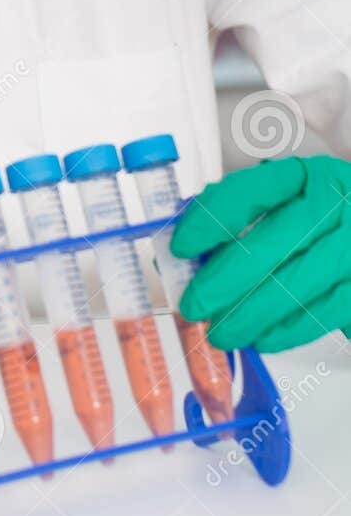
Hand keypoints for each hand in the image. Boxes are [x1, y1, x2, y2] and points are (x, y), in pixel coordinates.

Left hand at [170, 155, 350, 350]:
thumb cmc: (323, 223)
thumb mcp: (289, 203)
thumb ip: (238, 221)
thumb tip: (182, 258)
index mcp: (305, 177)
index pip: (247, 193)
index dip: (209, 221)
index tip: (181, 248)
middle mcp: (333, 206)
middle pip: (269, 243)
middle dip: (223, 280)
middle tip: (193, 305)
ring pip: (293, 285)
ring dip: (248, 314)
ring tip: (220, 333)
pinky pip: (321, 314)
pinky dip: (285, 331)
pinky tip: (260, 339)